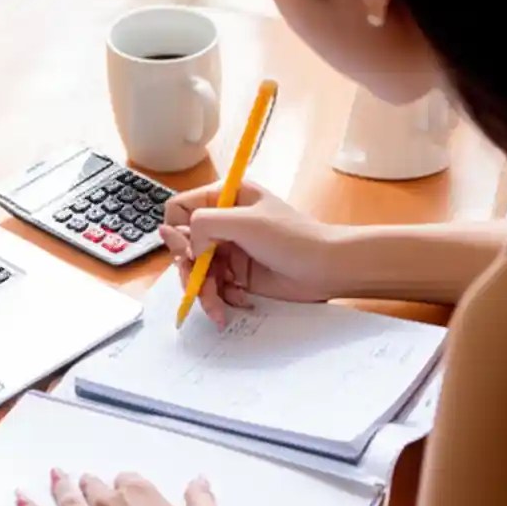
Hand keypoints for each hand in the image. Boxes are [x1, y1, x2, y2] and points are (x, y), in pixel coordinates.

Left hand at [19, 470, 228, 505]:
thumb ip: (202, 497)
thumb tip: (199, 480)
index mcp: (139, 491)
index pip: (126, 479)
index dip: (125, 485)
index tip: (125, 489)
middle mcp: (109, 503)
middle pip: (94, 487)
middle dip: (90, 484)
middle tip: (85, 481)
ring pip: (68, 500)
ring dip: (60, 487)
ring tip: (55, 477)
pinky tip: (21, 502)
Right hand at [160, 181, 339, 327]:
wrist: (327, 269)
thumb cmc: (293, 238)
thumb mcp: (245, 221)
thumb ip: (204, 223)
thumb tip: (186, 244)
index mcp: (225, 198)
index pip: (179, 208)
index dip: (178, 231)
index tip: (192, 250)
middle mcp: (223, 222)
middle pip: (183, 245)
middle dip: (188, 268)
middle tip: (198, 284)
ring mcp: (229, 249)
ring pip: (196, 270)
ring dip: (203, 290)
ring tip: (216, 307)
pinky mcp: (237, 274)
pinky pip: (214, 287)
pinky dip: (220, 298)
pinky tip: (238, 301)